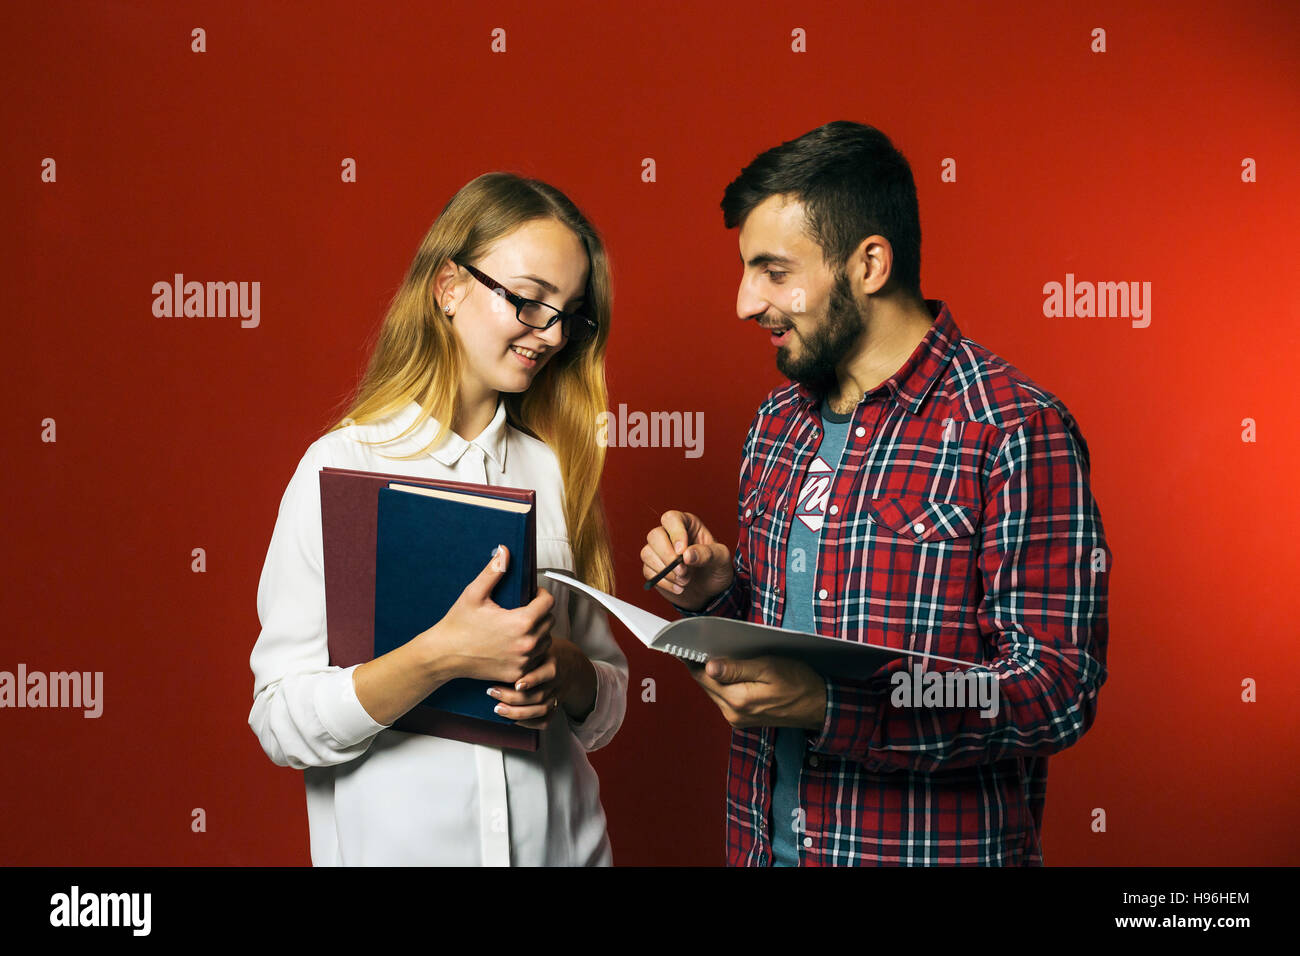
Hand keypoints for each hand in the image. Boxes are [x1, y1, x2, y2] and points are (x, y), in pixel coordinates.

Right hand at [418, 545, 554, 684]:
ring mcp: (523, 662)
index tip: (533, 594)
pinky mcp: (517, 674)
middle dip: (541, 612)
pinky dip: (531, 651)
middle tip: (525, 608)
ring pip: (546, 641)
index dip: (542, 594)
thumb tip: (504, 550)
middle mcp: (526, 644)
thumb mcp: (474, 593)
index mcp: (521, 623)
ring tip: (521, 626)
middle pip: (550, 622)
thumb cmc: (458, 624)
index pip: (549, 603)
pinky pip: (536, 659)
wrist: (443, 655)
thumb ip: (493, 571)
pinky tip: (516, 643)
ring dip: (538, 632)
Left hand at [485, 637, 597, 729]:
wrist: (569, 662)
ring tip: (497, 708)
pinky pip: (544, 720)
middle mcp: (556, 680)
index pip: (547, 673)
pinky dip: (529, 723)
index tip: (515, 682)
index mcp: (553, 661)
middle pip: (538, 694)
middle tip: (492, 691)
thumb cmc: (545, 648)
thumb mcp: (539, 636)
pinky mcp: (553, 706)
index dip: (532, 679)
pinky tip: (512, 720)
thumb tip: (497, 613)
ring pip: (540, 710)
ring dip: (517, 712)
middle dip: (513, 697)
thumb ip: (523, 633)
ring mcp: (556, 695)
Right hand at [641, 510, 733, 610]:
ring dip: (666, 571)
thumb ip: (707, 554)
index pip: (672, 519)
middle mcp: (670, 535)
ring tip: (685, 581)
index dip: (675, 533)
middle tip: (683, 571)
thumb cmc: (716, 569)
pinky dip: (663, 582)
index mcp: (687, 524)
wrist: (710, 591)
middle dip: (667, 556)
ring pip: (647, 553)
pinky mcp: (652, 568)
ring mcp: (659, 551)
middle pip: (655, 535)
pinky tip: (678, 588)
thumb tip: (687, 555)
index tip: (682, 551)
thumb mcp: (721, 559)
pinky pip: (648, 571)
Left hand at [685, 655, 826, 730]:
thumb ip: (737, 668)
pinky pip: (725, 697)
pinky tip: (734, 671)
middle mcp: (733, 714)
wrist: (819, 706)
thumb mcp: (769, 668)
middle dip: (704, 664)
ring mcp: (737, 718)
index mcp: (737, 700)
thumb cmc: (799, 683)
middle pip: (706, 683)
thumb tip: (709, 667)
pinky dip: (725, 683)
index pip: (702, 676)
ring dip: (715, 674)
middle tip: (706, 642)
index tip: (687, 641)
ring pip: (714, 690)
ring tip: (723, 655)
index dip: (693, 657)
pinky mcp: (743, 718)